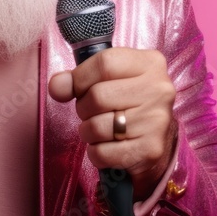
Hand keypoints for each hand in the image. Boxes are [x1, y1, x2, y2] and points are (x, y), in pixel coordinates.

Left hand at [49, 48, 177, 196]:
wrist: (157, 141)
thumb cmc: (128, 103)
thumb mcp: (109, 79)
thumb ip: (79, 77)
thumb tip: (57, 86)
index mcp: (150, 63)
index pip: (104, 62)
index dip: (81, 78)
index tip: (76, 88)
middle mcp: (159, 89)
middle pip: (98, 96)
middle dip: (83, 108)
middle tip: (93, 113)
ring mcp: (157, 121)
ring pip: (96, 126)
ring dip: (88, 132)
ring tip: (100, 130)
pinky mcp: (150, 150)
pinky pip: (102, 153)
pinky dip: (96, 153)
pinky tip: (108, 147)